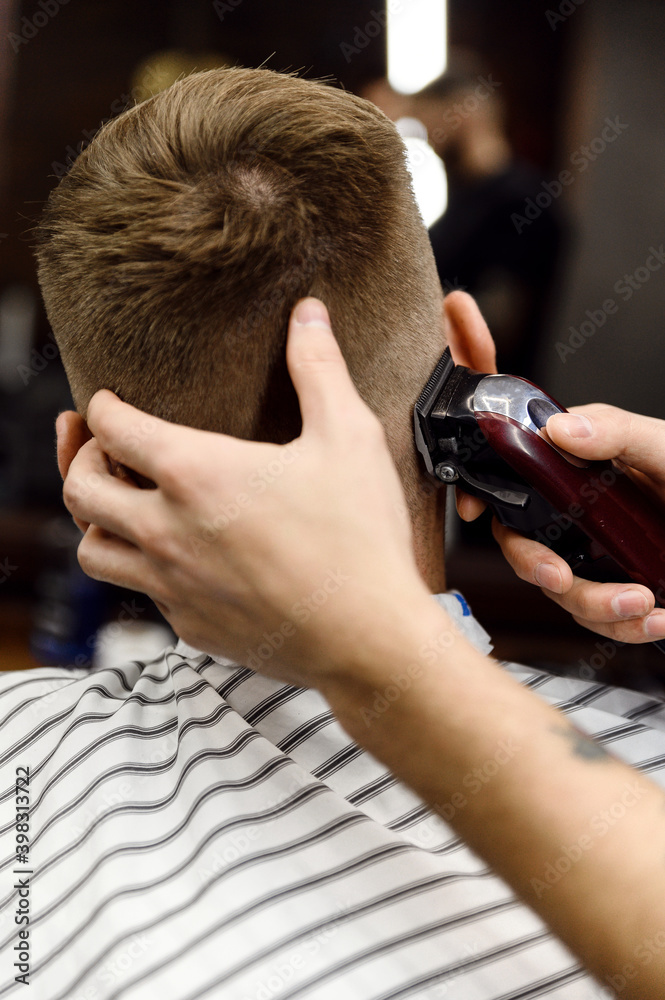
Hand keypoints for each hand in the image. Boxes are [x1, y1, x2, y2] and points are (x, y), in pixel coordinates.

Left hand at [58, 298, 432, 687]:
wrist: (370, 637)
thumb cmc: (361, 536)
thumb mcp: (347, 437)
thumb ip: (319, 369)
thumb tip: (309, 313)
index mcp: (196, 474)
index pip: (112, 427)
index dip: (102, 406)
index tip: (107, 401)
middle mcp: (167, 530)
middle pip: (78, 490)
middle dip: (79, 460)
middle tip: (101, 450)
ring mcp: (172, 585)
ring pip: (91, 552)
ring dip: (96, 522)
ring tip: (121, 507)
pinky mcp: (189, 626)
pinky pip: (141, 594)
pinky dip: (142, 569)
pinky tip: (176, 558)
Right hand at [464, 404, 664, 642]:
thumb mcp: (663, 446)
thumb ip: (614, 432)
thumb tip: (559, 428)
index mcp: (580, 475)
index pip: (515, 486)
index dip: (485, 498)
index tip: (474, 509)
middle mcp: (582, 518)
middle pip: (528, 550)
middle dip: (541, 571)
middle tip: (562, 577)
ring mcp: (603, 557)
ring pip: (565, 594)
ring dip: (599, 608)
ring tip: (645, 603)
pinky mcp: (626, 589)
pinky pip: (605, 620)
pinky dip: (628, 626)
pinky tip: (658, 617)